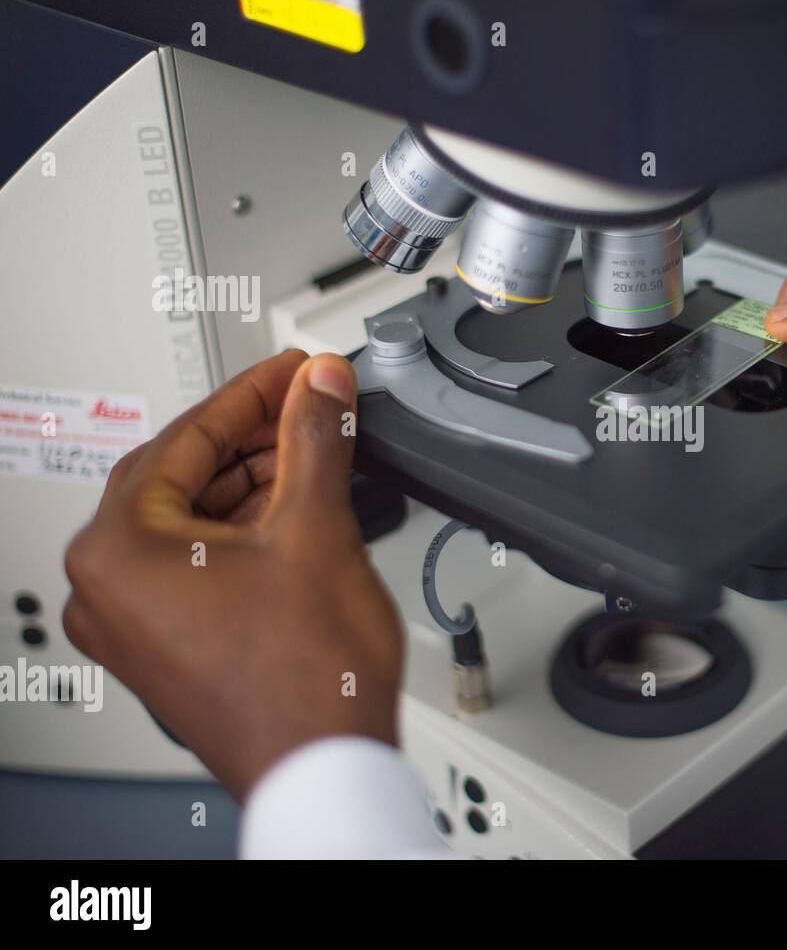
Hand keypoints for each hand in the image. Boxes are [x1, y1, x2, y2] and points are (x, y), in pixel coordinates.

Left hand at [63, 350, 404, 799]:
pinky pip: (197, 563)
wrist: (323, 768)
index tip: (295, 373)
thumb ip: (315, 441)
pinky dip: (244, 531)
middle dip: (255, 439)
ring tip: (313, 454)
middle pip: (183, 477)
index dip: (254, 394)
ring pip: (192, 522)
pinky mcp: (167, 645)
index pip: (187, 438)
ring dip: (254, 484)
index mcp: (117, 552)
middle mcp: (108, 589)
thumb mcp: (316, 531)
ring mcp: (134, 624)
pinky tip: (296, 511)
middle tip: (309, 405)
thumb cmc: (304, 682)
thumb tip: (319, 387)